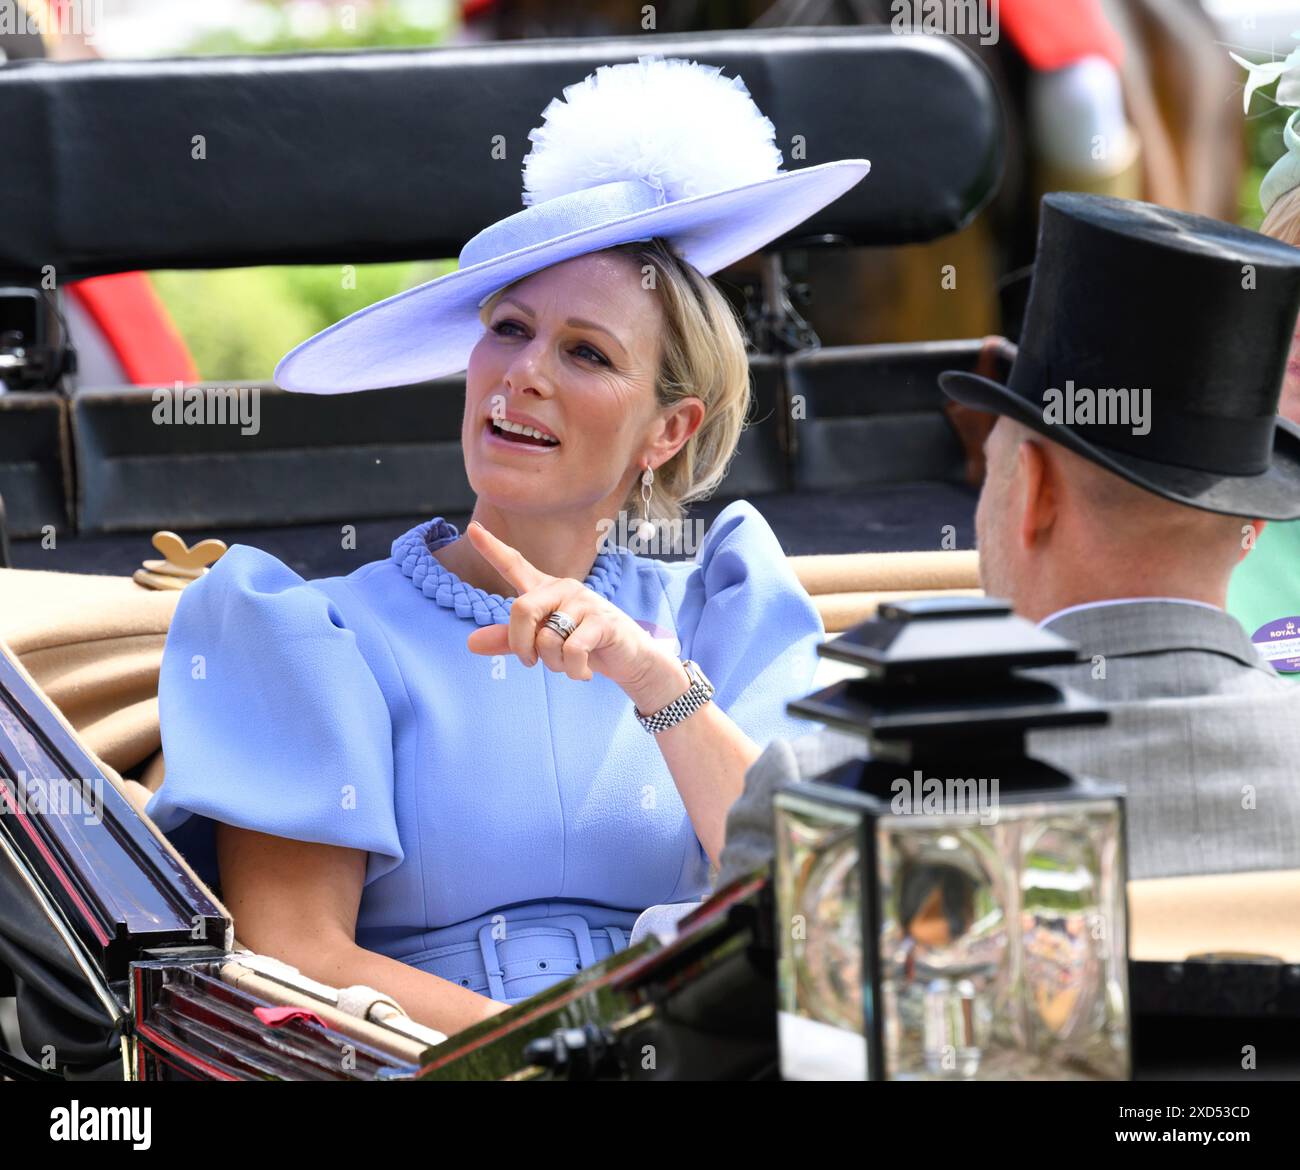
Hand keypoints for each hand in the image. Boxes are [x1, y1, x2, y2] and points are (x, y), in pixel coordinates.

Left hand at [462, 522, 684, 704]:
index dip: (492, 549)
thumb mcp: (543, 644)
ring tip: (570, 665)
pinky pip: (571, 651)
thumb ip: (509, 641)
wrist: (629, 659)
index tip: (472, 529)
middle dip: (521, 645)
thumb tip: (471, 643)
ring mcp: (584, 602)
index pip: (514, 565)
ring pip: (546, 638)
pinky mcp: (602, 621)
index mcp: (545, 590)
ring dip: (554, 664)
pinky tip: (584, 672)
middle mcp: (563, 589)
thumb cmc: (583, 646)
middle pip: (521, 609)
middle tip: (532, 663)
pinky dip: (573, 670)